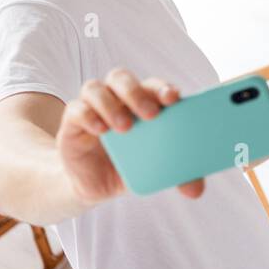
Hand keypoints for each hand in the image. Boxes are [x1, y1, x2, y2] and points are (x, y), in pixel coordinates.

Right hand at [56, 68, 204, 205]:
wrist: (96, 184)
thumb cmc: (131, 166)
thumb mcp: (155, 170)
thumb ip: (178, 175)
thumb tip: (195, 190)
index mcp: (143, 102)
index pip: (153, 85)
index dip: (163, 88)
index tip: (173, 99)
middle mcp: (116, 98)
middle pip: (122, 78)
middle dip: (137, 92)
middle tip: (152, 114)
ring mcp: (93, 107)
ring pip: (96, 88)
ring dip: (111, 104)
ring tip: (125, 127)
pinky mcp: (73, 122)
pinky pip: (76, 109)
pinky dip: (88, 116)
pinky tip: (101, 130)